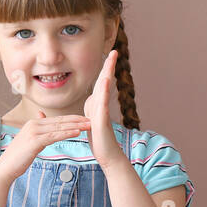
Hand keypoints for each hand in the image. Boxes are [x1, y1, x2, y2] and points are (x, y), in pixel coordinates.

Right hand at [0, 112, 92, 181]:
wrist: (6, 168)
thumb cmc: (18, 157)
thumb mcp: (29, 140)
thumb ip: (38, 129)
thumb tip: (41, 116)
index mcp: (33, 123)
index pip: (57, 119)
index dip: (73, 118)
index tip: (86, 119)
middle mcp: (33, 124)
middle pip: (60, 121)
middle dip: (77, 120)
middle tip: (92, 119)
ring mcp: (33, 132)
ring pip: (59, 127)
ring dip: (76, 125)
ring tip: (89, 125)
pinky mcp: (34, 141)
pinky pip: (54, 136)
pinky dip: (67, 133)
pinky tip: (77, 132)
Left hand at [81, 50, 122, 169]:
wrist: (107, 155)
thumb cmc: (99, 139)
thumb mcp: (91, 118)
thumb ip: (92, 106)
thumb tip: (93, 96)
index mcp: (97, 103)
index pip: (100, 82)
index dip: (104, 68)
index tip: (108, 53)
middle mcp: (102, 105)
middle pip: (105, 81)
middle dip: (109, 66)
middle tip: (114, 51)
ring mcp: (103, 112)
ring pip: (105, 90)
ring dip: (108, 74)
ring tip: (111, 60)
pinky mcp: (102, 120)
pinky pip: (103, 104)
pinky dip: (105, 92)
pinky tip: (107, 82)